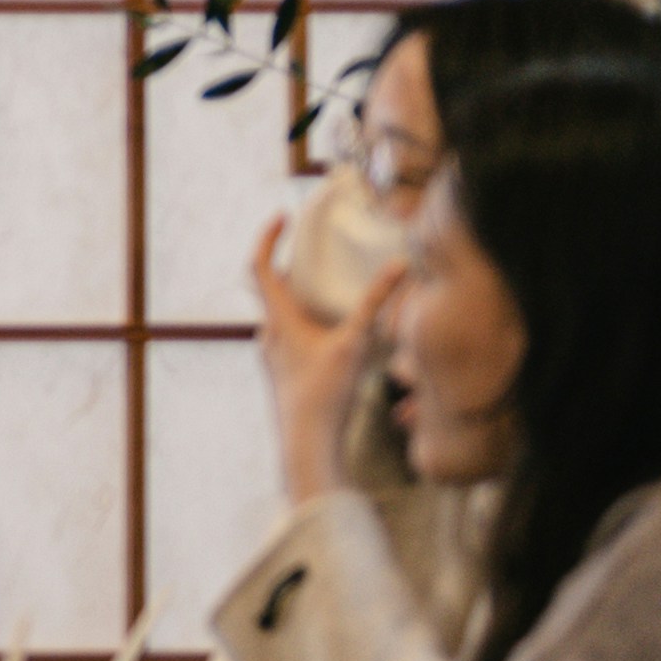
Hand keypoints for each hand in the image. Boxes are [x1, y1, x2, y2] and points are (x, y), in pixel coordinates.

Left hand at [249, 222, 376, 500]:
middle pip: (271, 290)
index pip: (259, 266)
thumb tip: (400, 266)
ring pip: (280, 316)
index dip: (267, 238)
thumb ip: (376, 303)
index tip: (282, 217)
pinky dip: (304, 323)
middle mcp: (267, 335)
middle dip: (291, 267)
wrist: (308, 443)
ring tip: (326, 289)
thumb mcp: (356, 342)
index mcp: (278, 319)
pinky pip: (287, 337)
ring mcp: (272, 357)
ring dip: (299, 298)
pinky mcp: (282, 374)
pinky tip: (329, 333)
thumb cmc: (328, 391)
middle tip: (315, 252)